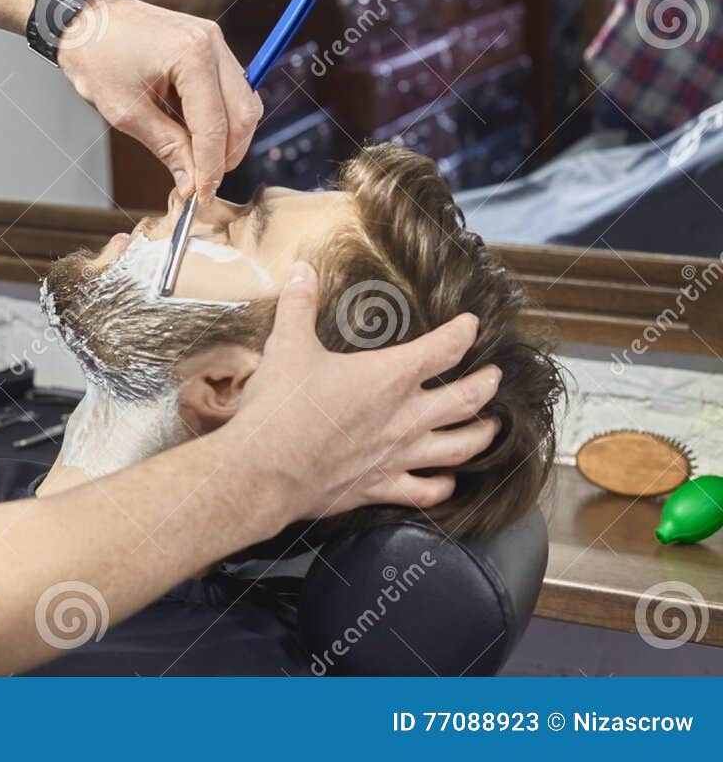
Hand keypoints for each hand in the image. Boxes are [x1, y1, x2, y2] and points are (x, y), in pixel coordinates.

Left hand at [56, 0, 262, 198]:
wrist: (82, 19)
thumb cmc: (95, 56)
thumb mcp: (126, 112)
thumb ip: (167, 147)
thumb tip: (191, 182)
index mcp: (192, 56)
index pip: (215, 125)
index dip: (211, 168)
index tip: (200, 196)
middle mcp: (212, 43)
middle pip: (243, 114)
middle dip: (227, 155)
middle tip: (202, 183)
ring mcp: (214, 41)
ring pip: (243, 103)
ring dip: (226, 137)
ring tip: (196, 162)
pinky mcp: (209, 46)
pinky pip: (228, 90)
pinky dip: (218, 117)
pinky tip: (194, 135)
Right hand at [229, 262, 501, 522]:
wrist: (266, 468)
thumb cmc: (281, 407)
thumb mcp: (287, 345)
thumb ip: (299, 305)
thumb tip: (303, 269)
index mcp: (389, 376)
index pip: (444, 348)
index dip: (464, 333)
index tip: (471, 325)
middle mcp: (405, 417)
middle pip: (466, 399)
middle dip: (487, 385)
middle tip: (495, 376)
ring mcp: (398, 455)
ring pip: (460, 447)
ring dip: (482, 435)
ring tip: (492, 427)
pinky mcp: (381, 486)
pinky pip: (427, 491)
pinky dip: (443, 486)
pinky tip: (448, 482)